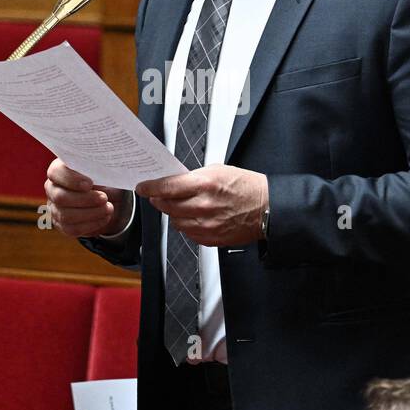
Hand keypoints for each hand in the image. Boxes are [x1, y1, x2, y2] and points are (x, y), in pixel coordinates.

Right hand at [44, 159, 129, 238]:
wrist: (107, 197)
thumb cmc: (103, 178)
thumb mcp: (103, 171)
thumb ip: (100, 171)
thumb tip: (107, 175)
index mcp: (59, 170)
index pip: (55, 172)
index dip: (71, 179)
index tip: (89, 184)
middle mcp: (52, 189)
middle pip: (60, 197)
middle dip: (84, 199)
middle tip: (104, 198)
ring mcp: (55, 208)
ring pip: (66, 215)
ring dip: (90, 213)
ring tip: (108, 209)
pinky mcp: (62, 224)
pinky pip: (72, 229)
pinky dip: (91, 224)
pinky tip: (105, 218)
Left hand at [136, 164, 267, 247]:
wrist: (267, 208)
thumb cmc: (246, 187)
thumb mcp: (218, 170)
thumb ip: (193, 177)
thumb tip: (175, 182)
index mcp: (204, 184)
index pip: (166, 187)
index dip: (150, 187)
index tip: (142, 187)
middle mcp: (203, 206)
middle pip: (166, 206)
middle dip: (159, 199)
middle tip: (158, 195)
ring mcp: (206, 225)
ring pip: (175, 221)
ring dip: (173, 213)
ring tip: (182, 205)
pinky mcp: (210, 238)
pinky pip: (187, 233)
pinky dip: (186, 225)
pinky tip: (195, 217)